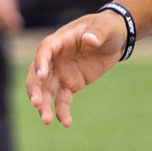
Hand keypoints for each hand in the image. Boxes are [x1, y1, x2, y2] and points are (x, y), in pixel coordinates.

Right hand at [27, 11, 128, 128]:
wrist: (115, 39)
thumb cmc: (107, 28)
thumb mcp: (106, 28)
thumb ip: (97, 33)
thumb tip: (89, 39)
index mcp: (60, 40)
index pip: (45, 51)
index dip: (41, 62)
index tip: (41, 76)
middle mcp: (56, 58)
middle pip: (38, 74)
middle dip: (35, 89)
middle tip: (36, 103)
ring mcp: (61, 72)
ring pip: (47, 91)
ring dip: (44, 105)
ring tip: (47, 121)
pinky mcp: (71, 84)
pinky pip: (63, 99)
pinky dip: (62, 111)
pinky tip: (66, 123)